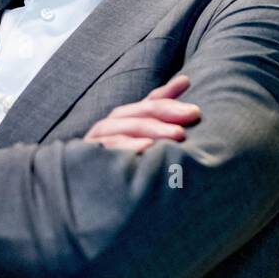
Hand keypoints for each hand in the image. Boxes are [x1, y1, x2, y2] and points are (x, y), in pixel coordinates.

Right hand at [83, 74, 200, 152]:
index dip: (171, 102)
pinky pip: (106, 151)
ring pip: (122, 129)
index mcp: (123, 120)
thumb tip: (185, 79)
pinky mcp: (85, 160)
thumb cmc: (120, 162)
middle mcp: (108, 128)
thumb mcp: (143, 134)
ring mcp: (95, 144)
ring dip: (152, 130)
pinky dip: (126, 147)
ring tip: (177, 135)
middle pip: (137, 114)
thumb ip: (160, 107)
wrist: (82, 198)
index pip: (149, 105)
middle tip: (192, 118)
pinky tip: (147, 148)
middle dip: (166, 113)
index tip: (196, 109)